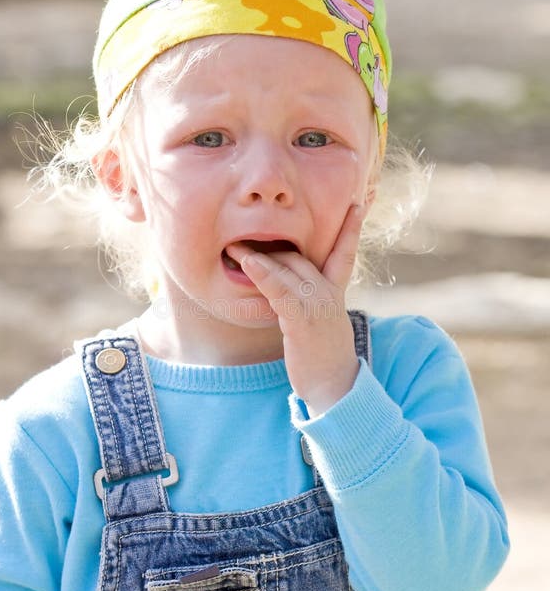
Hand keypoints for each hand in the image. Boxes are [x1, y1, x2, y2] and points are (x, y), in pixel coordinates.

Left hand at [226, 204, 365, 415]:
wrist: (335, 387)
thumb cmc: (322, 356)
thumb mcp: (321, 323)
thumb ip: (308, 300)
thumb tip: (286, 286)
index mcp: (335, 292)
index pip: (344, 252)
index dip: (351, 228)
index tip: (358, 203)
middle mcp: (329, 293)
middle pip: (297, 256)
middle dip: (270, 246)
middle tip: (240, 238)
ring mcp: (317, 305)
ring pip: (286, 268)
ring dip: (257, 256)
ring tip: (233, 246)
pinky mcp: (303, 319)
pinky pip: (279, 290)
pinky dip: (262, 275)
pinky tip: (247, 264)